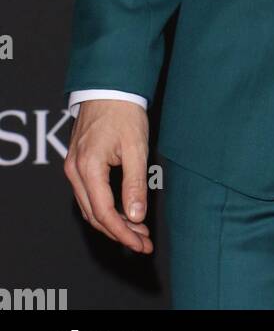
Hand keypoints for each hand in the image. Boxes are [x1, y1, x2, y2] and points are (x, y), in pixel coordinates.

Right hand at [64, 100, 153, 253]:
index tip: (141, 243)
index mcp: (88, 168)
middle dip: (120, 232)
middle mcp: (74, 171)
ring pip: (90, 207)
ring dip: (113, 222)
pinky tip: (123, 212)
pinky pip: (88, 195)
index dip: (123, 233)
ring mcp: (73, 167)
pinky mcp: (77, 163)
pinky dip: (105, 208)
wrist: (108, 86)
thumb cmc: (124, 112)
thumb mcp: (136, 147)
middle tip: (143, 242)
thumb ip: (134, 183)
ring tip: (139, 231)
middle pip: (94, 215)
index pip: (104, 213)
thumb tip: (136, 216)